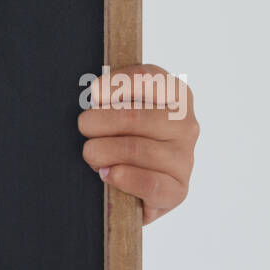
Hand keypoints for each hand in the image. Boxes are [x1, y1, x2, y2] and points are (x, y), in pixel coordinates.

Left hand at [78, 64, 198, 223]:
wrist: (137, 192)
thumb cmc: (124, 142)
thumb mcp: (121, 112)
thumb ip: (114, 98)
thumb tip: (96, 94)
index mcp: (175, 96)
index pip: (149, 78)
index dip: (117, 84)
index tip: (94, 93)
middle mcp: (185, 124)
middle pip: (133, 117)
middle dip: (97, 123)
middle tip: (84, 129)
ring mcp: (184, 158)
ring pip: (135, 149)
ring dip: (101, 152)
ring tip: (91, 155)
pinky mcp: (177, 189)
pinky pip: (147, 182)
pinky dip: (120, 177)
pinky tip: (107, 173)